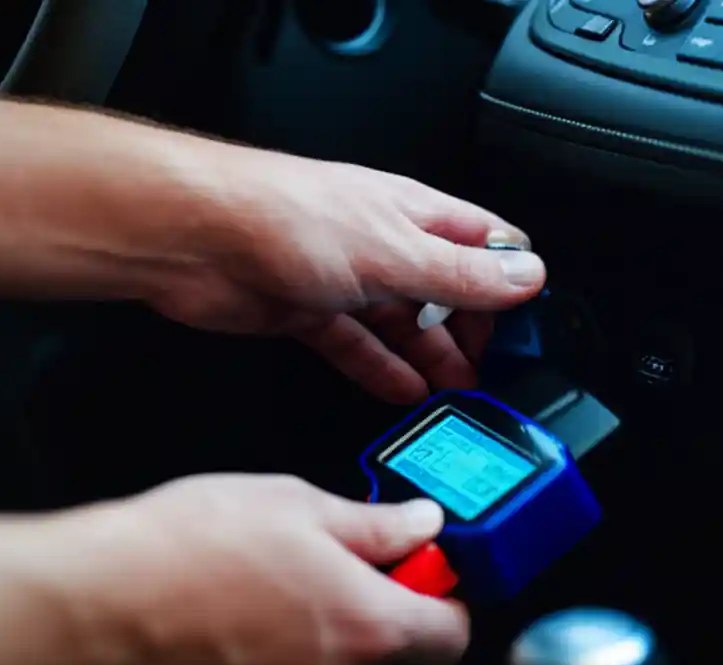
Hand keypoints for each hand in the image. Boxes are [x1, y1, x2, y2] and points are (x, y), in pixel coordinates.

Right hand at [73, 474, 468, 664]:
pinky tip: (247, 616)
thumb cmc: (191, 547)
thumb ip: (375, 524)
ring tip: (277, 583)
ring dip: (329, 633)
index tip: (419, 566)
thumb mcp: (298, 504)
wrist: (102, 602)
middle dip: (381, 608)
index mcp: (371, 626)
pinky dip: (287, 659)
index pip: (453, 633)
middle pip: (397, 653)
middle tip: (341, 560)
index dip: (444, 594)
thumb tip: (421, 525)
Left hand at [145, 146, 545, 402]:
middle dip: (468, 331)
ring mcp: (343, 277)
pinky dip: (380, 369)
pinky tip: (401, 391)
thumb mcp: (394, 252)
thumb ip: (461, 273)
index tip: (519, 327)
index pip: (482, 243)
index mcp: (413, 213)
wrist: (195, 236)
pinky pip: (355, 345)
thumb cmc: (283, 216)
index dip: (507, 282)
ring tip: (453, 394)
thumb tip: (526, 275)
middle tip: (485, 373)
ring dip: (428, 358)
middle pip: (443, 290)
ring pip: (400, 323)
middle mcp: (381, 242)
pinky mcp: (305, 310)